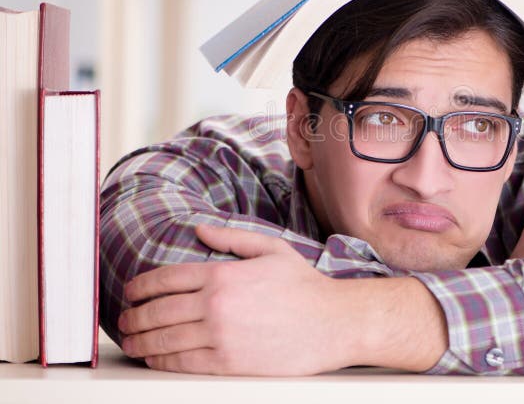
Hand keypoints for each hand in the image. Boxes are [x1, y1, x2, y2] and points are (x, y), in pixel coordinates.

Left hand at [118, 224, 350, 375]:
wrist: (332, 323)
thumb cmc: (305, 286)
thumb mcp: (272, 249)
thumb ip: (232, 238)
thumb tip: (199, 229)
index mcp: (223, 274)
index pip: (165, 278)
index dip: (140, 285)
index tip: (131, 291)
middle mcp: (216, 304)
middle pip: (157, 311)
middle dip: (133, 316)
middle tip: (124, 320)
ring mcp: (220, 336)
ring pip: (164, 339)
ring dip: (139, 341)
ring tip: (130, 342)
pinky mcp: (227, 362)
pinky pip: (182, 363)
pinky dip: (161, 361)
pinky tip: (154, 358)